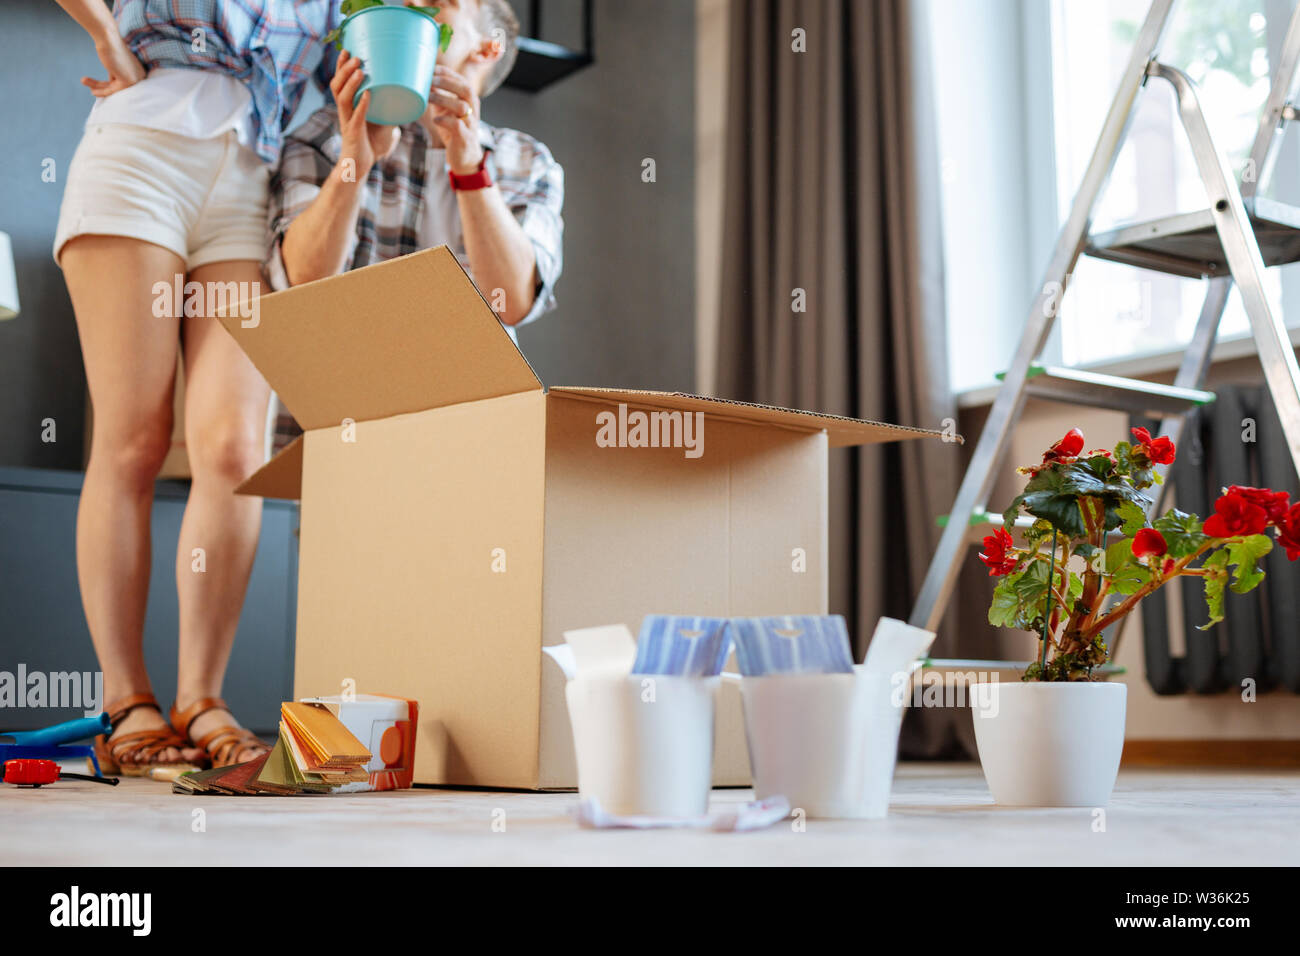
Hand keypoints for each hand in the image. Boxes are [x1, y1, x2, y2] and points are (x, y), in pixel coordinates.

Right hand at [82, 34, 143, 96]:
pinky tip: (93, 91)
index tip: (98, 88)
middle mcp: (140, 76)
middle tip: (91, 88)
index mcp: (139, 71)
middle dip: (103, 87)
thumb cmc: (109, 47)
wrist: (108, 37)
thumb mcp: (115, 63)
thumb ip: (116, 73)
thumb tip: (112, 84)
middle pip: (119, 87)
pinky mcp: (128, 81)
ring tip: (84, 82)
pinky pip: (113, 90)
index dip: (109, 86)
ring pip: (115, 89)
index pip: (123, 82)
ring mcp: (136, 79)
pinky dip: (102, 92)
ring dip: (99, 88)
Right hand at [331, 50, 399, 180]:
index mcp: (346, 107)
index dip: (340, 66)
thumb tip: (408, 96)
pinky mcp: (353, 135)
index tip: (347, 49)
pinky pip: (356, 117)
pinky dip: (362, 105)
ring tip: (360, 70)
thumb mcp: (380, 123)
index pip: (338, 82)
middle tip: (355, 56)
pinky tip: (368, 94)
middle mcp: (344, 112)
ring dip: (351, 83)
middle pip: (336, 86)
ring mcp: (347, 123)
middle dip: (344, 70)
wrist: (359, 168)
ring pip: (343, 99)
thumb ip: (389, 110)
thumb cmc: (368, 144)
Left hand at [421, 65, 483, 174]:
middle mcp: (474, 109)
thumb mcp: (446, 110)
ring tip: (428, 98)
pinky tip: (435, 120)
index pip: (462, 81)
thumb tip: (422, 80)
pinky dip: (444, 120)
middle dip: (447, 82)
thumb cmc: (454, 130)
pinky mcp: (465, 138)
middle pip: (465, 90)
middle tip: (430, 81)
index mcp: (469, 100)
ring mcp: (471, 123)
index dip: (448, 73)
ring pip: (461, 106)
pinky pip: (457, 125)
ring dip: (443, 99)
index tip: (432, 69)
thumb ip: (438, 96)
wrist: (465, 157)